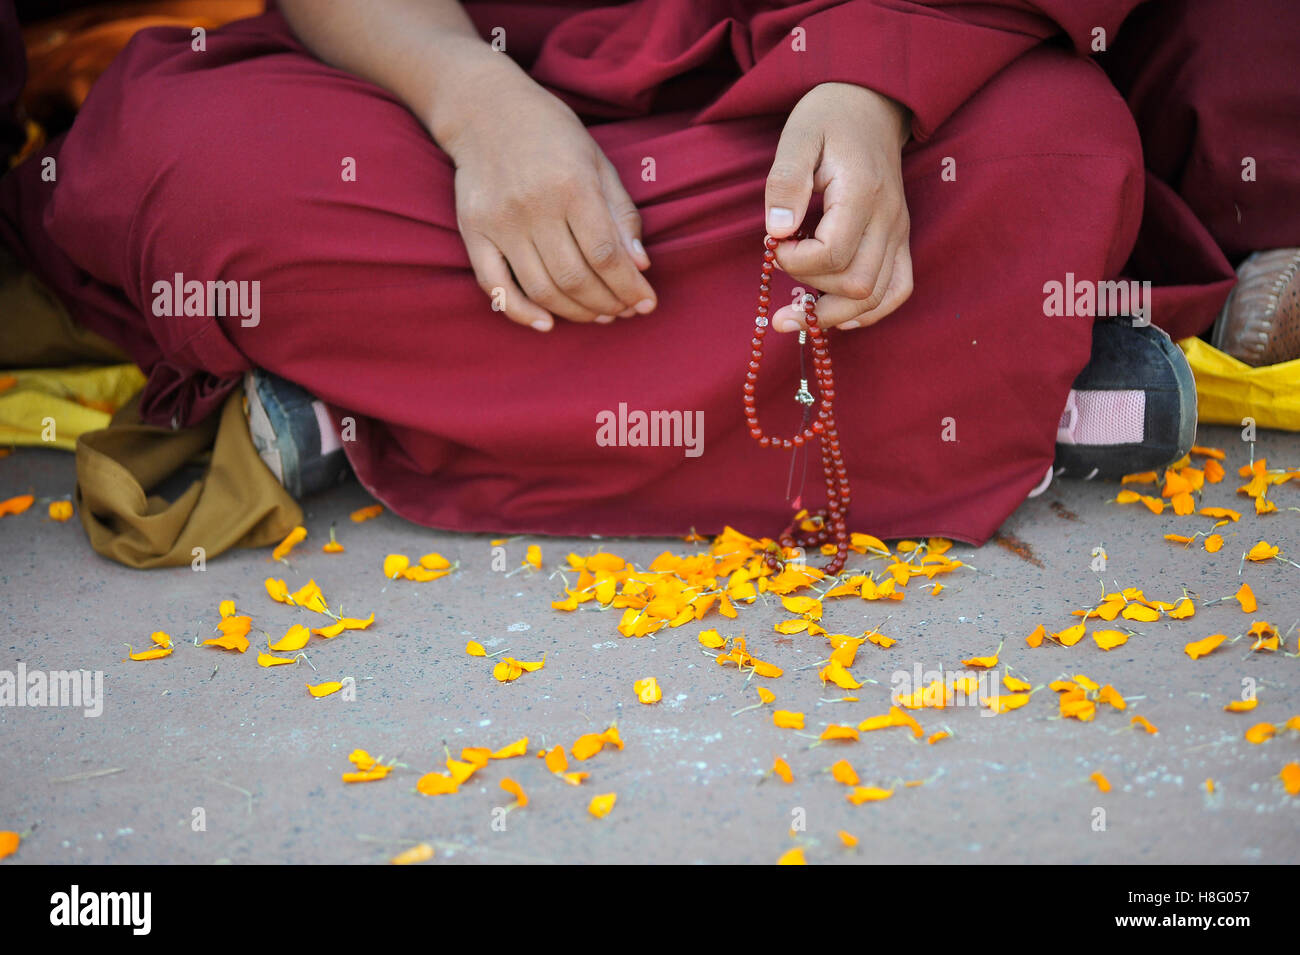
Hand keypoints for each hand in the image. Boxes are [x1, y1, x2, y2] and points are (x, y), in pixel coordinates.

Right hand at [437, 54, 654, 330]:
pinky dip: (520, 312)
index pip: (606, 255)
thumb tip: (641, 266)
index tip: (647, 303)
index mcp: (572, 186)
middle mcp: (534, 206)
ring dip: (575, 312)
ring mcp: (500, 222)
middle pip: (576, 278)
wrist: (486, 110)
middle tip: (623, 311)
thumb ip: (622, 214)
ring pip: (541, 288)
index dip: (630, 287)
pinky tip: (546, 323)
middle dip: (608, 304)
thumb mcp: (598, 163)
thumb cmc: (553, 136)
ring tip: (598, 315)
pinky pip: (494, 285)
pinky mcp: (473, 231)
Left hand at [764, 82, 912, 331]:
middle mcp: (889, 219)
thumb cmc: (828, 119)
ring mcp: (899, 232)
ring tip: (796, 313)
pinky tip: (837, 314)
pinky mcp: (900, 240)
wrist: (870, 104)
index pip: (831, 255)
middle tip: (783, 266)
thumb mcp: (798, 136)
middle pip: (857, 285)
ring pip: (877, 296)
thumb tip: (778, 231)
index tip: (774, 244)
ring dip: (833, 312)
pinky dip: (869, 310)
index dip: (794, 262)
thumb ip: (786, 182)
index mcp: (862, 194)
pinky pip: (897, 290)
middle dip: (811, 290)